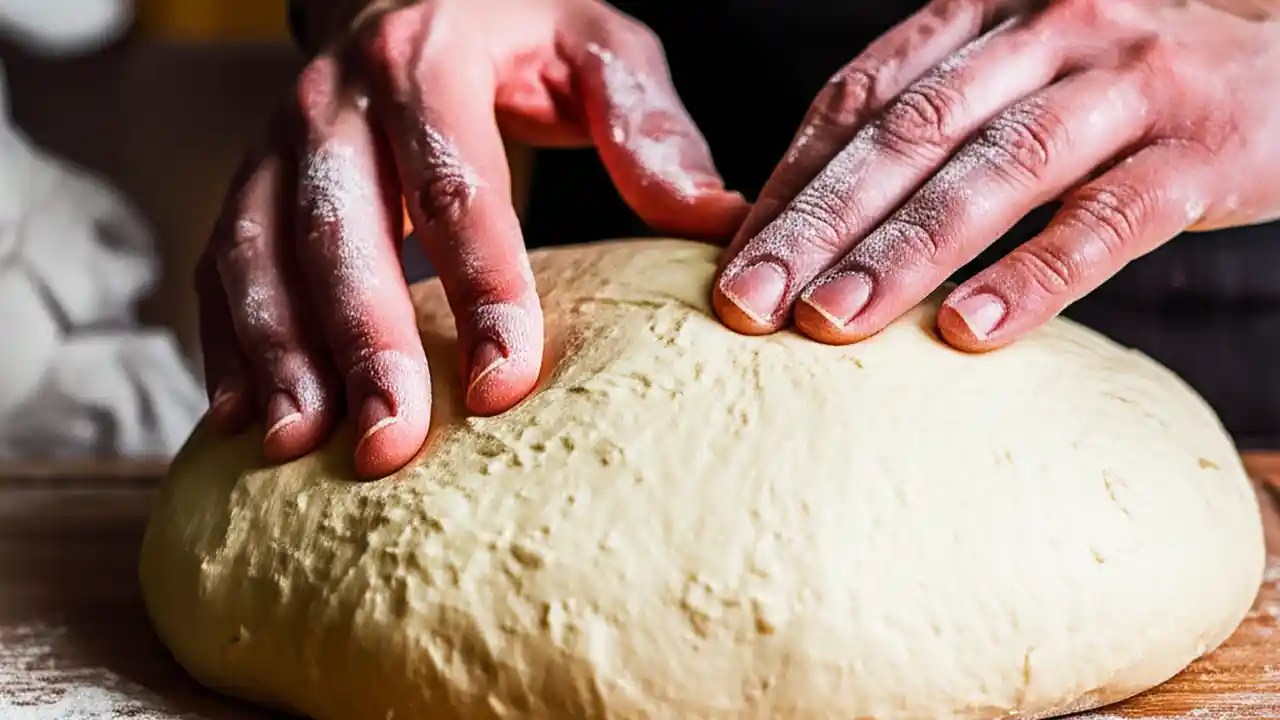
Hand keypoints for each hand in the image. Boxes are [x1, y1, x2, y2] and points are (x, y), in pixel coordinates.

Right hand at [198, 0, 746, 476]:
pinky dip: (230, 345)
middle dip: (364, 342)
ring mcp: (277, 146)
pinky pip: (220, 266)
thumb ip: (645, 124)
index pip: (455, 187)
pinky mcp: (251, 188)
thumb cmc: (516, 33)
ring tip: (299, 449)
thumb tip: (714, 219)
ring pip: (257, 253)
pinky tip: (243, 423)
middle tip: (392, 444)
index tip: (508, 385)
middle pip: (339, 229)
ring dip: (279, 355)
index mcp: (428, 63)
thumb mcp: (594, 47)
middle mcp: (335, 103)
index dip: (481, 288)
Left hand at [713, 0, 1279, 349]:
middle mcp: (1045, 31)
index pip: (857, 101)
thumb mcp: (1019, 76)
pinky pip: (1108, 218)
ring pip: (995, 170)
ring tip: (831, 323)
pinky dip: (1037, 274)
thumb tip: (811, 228)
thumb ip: (933, 126)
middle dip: (817, 224)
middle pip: (906, 134)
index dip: (786, 184)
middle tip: (747, 304)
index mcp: (980, 15)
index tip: (729, 263)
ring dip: (904, 250)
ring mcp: (1127, 83)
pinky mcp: (1200, 148)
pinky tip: (972, 330)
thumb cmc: (1124, 83)